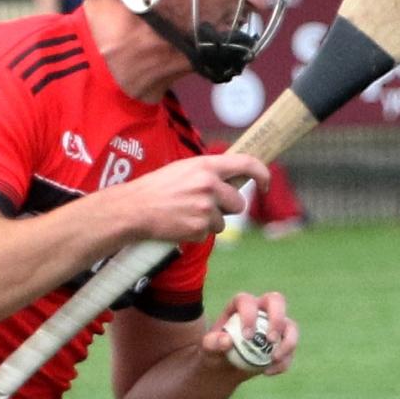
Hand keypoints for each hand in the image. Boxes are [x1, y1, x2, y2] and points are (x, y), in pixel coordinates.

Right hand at [111, 152, 264, 244]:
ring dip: (209, 222)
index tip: (266, 183)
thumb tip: (234, 179)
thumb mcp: (184, 169)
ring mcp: (205, 208)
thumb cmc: (156, 188)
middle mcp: (209, 185)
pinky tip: (180, 223)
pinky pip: (208, 234)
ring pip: (223, 222)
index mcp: (206, 166)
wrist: (133, 209)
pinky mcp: (199, 228)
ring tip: (186, 214)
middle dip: (227, 208)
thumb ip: (209, 172)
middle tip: (206, 207)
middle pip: (239, 203)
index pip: (247, 164)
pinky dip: (196, 232)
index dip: (263, 174)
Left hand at [201, 290, 298, 376]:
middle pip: (277, 301)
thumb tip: (227, 340)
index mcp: (241, 305)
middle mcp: (261, 309)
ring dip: (288, 342)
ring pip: (291, 326)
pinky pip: (290, 350)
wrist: (224, 367)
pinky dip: (283, 362)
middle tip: (270, 339)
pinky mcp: (283, 342)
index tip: (247, 336)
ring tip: (274, 358)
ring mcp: (275, 324)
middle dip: (277, 319)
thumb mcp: (208, 348)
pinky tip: (267, 372)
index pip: (248, 301)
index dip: (250, 314)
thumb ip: (212, 343)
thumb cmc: (215, 350)